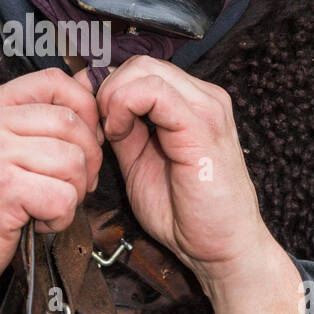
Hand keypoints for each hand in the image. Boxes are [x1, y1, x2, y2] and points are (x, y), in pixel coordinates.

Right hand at [0, 69, 101, 313]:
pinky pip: (63, 197)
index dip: (84, 109)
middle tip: (73, 184)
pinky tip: (38, 221)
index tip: (85, 140)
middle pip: (71, 123)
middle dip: (87, 160)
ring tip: (47, 204)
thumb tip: (90, 102)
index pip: (53, 81)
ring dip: (73, 192)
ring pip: (73, 161)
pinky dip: (61, 217)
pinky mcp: (0, 190)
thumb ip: (34, 123)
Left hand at [93, 56, 303, 313]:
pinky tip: (119, 134)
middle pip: (138, 63)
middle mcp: (203, 97)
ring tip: (110, 134)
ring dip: (113, 98)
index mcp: (190, 104)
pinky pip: (153, 91)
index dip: (106, 89)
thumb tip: (92, 101)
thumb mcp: (139, 160)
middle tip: (98, 130)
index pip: (139, 69)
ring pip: (143, 69)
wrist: (220, 250)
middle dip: (106, 91)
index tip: (92, 123)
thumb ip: (122, 128)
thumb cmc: (185, 213)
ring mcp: (206, 107)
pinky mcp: (202, 125)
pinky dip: (124, 106)